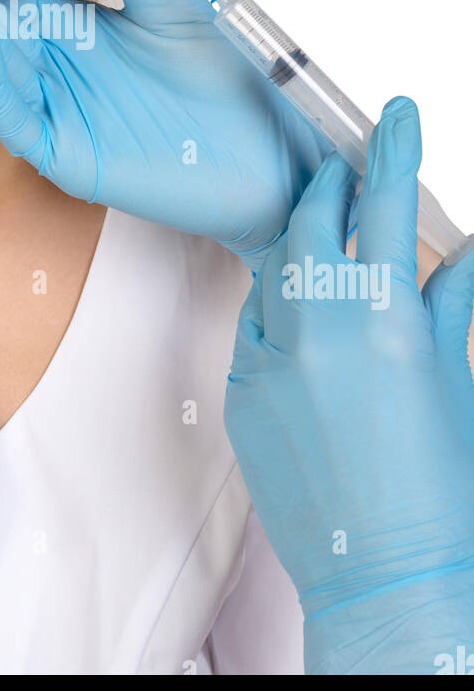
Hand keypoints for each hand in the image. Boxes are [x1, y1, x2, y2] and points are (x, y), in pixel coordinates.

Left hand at [224, 95, 473, 673]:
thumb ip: (453, 302)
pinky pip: (253, 329)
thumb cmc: (440, 486)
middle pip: (308, 222)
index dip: (391, 151)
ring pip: (273, 273)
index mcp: (384, 317)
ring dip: (299, 251)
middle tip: (344, 173)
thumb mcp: (459, 380)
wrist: (388, 575)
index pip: (384, 206)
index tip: (395, 115)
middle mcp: (318, 327)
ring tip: (323, 245)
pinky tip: (303, 322)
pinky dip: (279, 313)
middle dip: (327, 189)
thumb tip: (465, 247)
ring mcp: (270, 359)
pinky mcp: (240, 391)